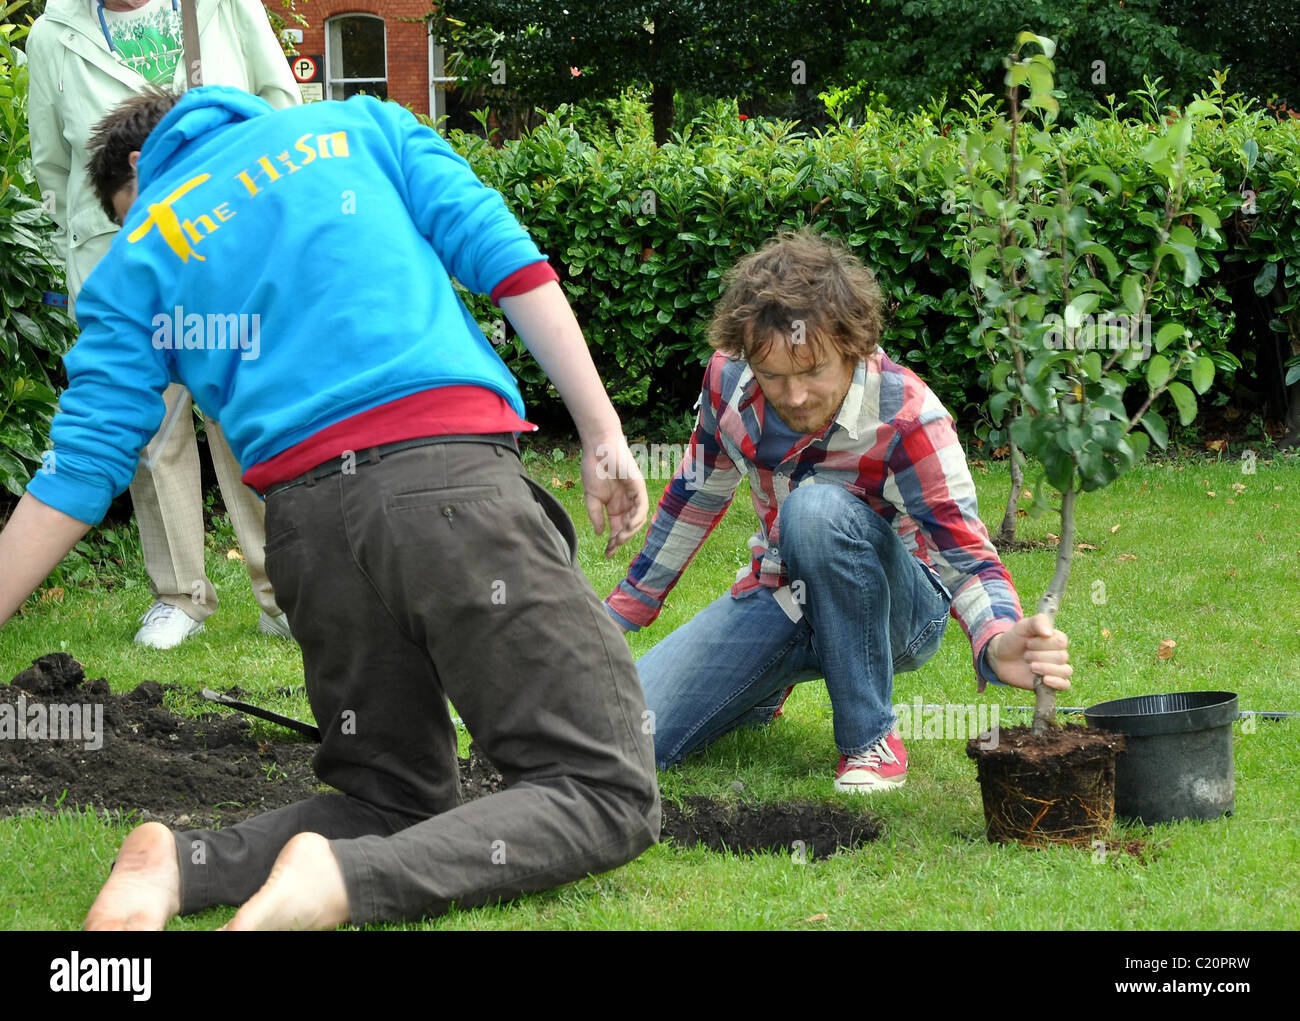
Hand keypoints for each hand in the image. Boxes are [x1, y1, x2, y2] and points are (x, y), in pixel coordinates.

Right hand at [580, 435, 647, 557]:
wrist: (598, 448)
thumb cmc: (593, 468)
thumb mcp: (591, 497)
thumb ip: (595, 515)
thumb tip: (600, 534)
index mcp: (615, 506)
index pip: (617, 528)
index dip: (613, 542)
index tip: (607, 554)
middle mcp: (627, 503)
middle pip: (628, 527)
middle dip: (621, 540)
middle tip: (612, 549)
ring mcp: (634, 495)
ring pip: (637, 520)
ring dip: (629, 532)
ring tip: (619, 539)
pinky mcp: (639, 487)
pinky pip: (642, 506)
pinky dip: (636, 518)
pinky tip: (627, 526)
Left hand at [986, 614, 1072, 691]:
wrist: (1000, 658)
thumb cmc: (1013, 640)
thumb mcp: (1022, 626)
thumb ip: (1037, 622)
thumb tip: (1049, 633)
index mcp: (1055, 639)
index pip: (1061, 641)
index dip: (1044, 643)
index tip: (1028, 643)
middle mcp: (1059, 653)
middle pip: (1061, 657)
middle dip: (1039, 656)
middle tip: (1026, 655)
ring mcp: (1056, 669)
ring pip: (1065, 671)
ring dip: (1046, 668)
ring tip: (1031, 667)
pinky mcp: (1051, 683)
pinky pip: (1065, 685)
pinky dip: (1057, 683)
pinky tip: (1045, 680)